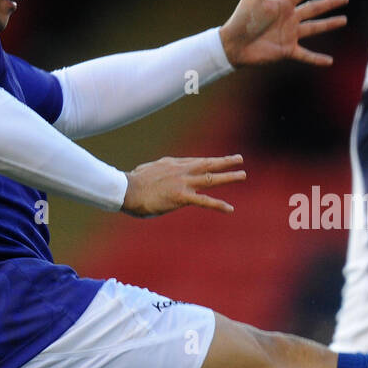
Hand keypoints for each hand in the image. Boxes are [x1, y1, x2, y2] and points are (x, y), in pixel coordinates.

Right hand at [122, 154, 245, 216]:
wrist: (125, 189)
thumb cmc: (131, 183)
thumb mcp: (147, 172)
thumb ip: (157, 172)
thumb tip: (155, 175)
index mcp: (172, 164)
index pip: (195, 162)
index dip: (208, 162)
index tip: (217, 162)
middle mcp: (181, 170)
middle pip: (207, 163)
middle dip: (224, 161)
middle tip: (239, 158)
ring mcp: (183, 182)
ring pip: (211, 178)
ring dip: (229, 176)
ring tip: (242, 175)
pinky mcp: (182, 196)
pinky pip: (204, 201)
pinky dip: (218, 205)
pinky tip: (230, 209)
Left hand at [218, 0, 347, 67]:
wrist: (234, 44)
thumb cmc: (242, 19)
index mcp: (282, 3)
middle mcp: (289, 17)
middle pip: (314, 8)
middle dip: (330, 3)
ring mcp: (290, 34)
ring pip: (315, 27)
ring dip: (329, 24)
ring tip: (344, 20)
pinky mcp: (287, 50)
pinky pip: (306, 55)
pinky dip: (317, 59)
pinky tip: (329, 61)